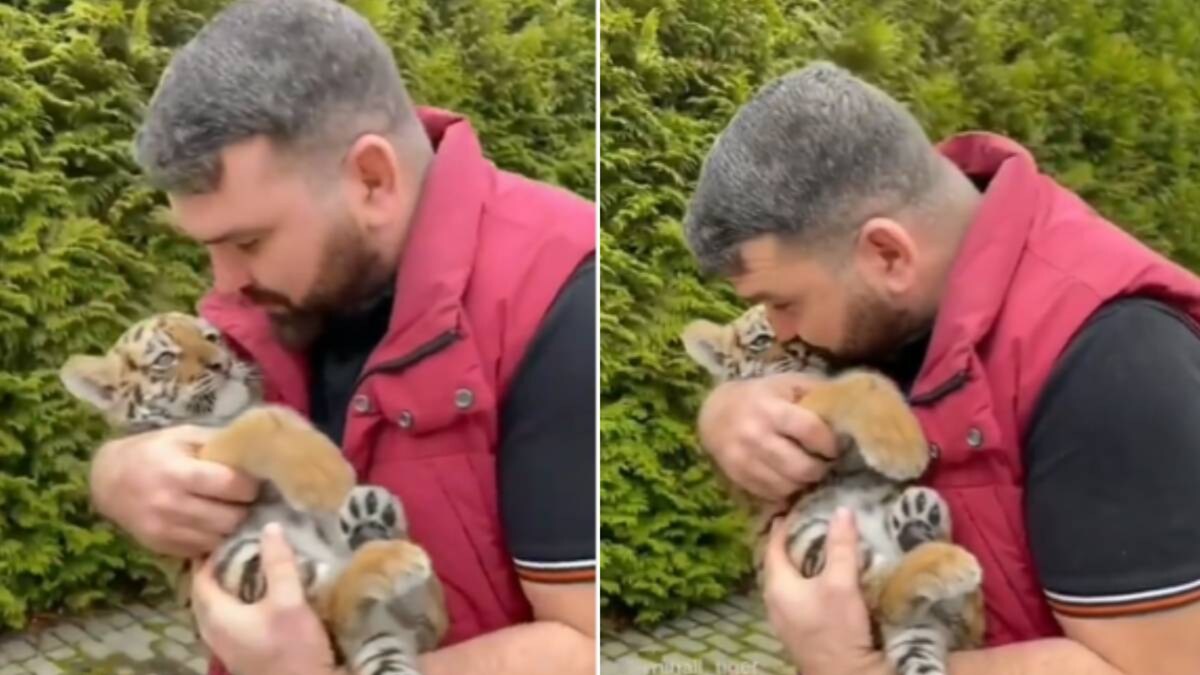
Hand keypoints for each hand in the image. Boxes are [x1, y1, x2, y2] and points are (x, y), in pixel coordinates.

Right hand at [89, 425, 258, 556]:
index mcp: (178, 472)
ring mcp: (165, 530)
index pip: (232, 486)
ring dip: (232, 526)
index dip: (250, 484)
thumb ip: (219, 443)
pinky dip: (214, 538)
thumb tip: (258, 451)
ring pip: (220, 538)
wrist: (107, 480)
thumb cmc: (152, 452)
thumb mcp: (183, 435)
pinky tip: (214, 524)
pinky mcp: (161, 547)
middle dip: (245, 508)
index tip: (253, 479)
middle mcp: (170, 505)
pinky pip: (202, 549)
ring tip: (232, 510)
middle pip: (231, 517)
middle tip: (246, 499)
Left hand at [192, 523, 337, 674]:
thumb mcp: (289, 601)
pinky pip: (233, 616)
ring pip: (220, 605)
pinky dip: (243, 599)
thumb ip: (279, 564)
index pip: (199, 576)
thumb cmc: (291, 649)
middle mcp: (213, 630)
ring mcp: (227, 643)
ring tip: (258, 563)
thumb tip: (270, 527)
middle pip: (207, 591)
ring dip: (234, 583)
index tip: (234, 532)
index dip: (212, 553)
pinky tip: (266, 591)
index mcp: (215, 615)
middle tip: (246, 543)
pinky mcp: (243, 649)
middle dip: (222, 566)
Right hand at [696, 373, 838, 501]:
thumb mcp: (789, 384)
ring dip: (805, 482)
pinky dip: (787, 490)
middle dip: (821, 468)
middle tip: (826, 463)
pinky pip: (772, 494)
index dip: (829, 443)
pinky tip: (791, 477)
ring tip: (810, 470)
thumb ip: (819, 393)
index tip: (835, 446)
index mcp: (770, 408)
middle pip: (801, 467)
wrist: (715, 412)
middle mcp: (755, 436)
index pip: (810, 431)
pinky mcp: (738, 477)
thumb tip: (855, 407)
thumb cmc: (762, 395)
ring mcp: (744, 460)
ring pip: (788, 486)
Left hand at [762, 508, 886, 674]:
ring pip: (789, 580)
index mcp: (776, 586)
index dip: (782, 526)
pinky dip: (808, 580)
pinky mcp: (799, 629)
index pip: (772, 546)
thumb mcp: (841, 583)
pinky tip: (825, 578)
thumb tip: (842, 510)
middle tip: (809, 524)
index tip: (793, 509)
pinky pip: (798, 595)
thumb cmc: (836, 629)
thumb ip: (841, 546)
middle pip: (779, 563)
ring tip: (819, 546)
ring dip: (801, 563)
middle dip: (792, 543)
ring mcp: (785, 618)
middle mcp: (774, 601)